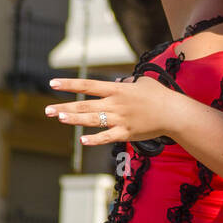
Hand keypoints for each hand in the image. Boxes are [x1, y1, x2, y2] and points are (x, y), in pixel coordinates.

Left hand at [46, 75, 177, 147]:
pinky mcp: (126, 133)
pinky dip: (95, 139)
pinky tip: (82, 140)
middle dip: (65, 107)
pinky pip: (107, 137)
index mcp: (118, 89)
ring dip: (75, 119)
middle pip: (85, 104)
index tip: (53, 83)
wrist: (174, 114)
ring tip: (60, 118)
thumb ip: (127, 82)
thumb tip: (118, 82)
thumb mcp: (143, 82)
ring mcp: (120, 119)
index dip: (70, 84)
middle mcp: (116, 104)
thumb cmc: (160, 96)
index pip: (89, 85)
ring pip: (93, 119)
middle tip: (47, 110)